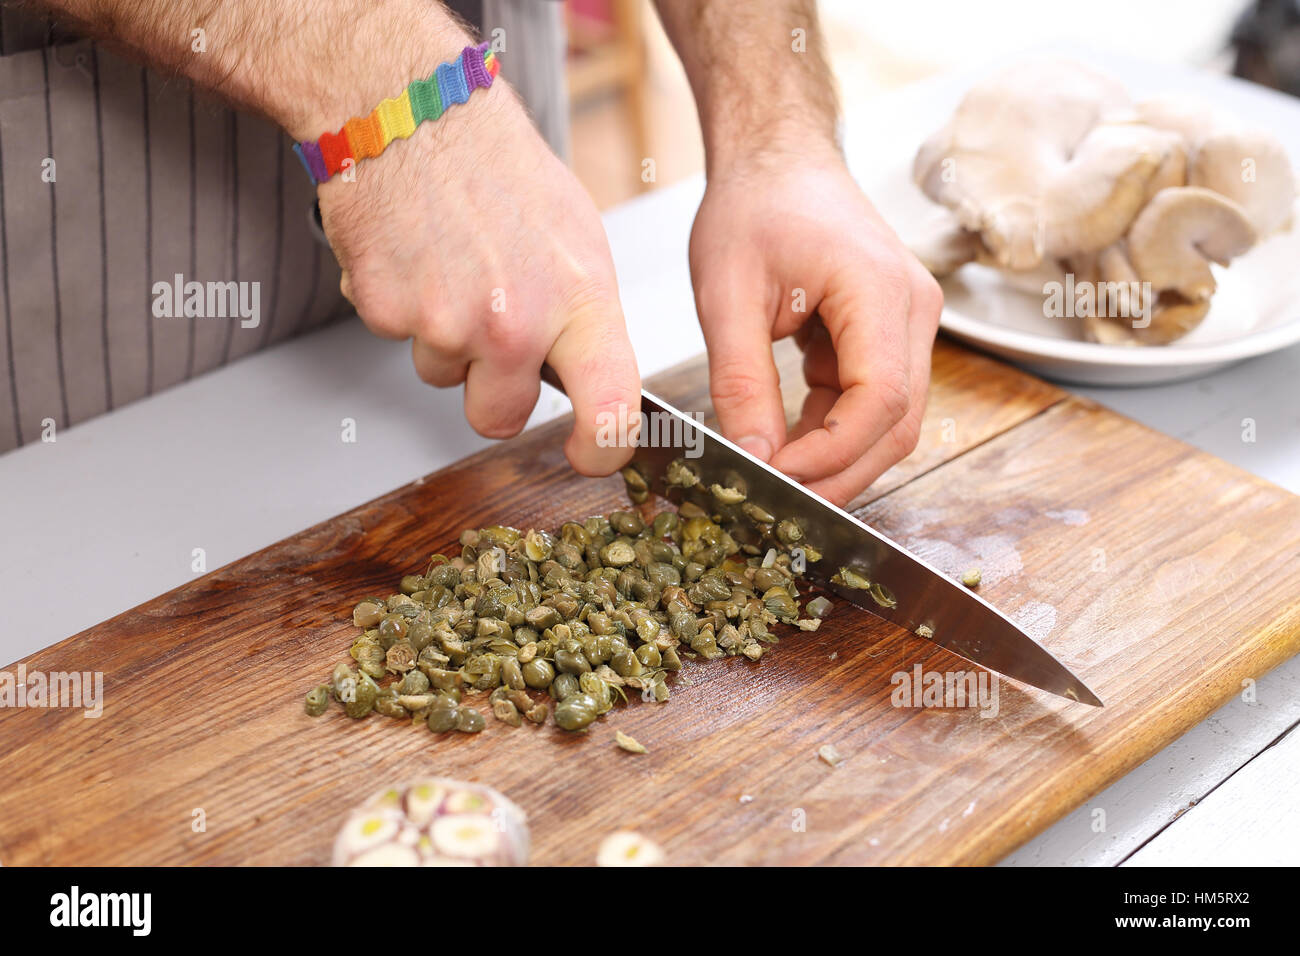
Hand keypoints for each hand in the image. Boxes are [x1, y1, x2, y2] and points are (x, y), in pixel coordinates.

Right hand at [317, 81, 640, 475]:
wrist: (413, 110)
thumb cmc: (499, 165)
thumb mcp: (577, 239)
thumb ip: (584, 317)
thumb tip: (594, 377)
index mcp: (579, 301)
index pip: (611, 410)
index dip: (603, 450)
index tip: (592, 455)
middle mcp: (516, 322)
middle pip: (500, 419)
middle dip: (492, 390)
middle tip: (490, 327)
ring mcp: (447, 322)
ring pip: (443, 376)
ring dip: (443, 339)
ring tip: (451, 265)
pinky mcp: (387, 312)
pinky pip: (397, 339)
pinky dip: (401, 306)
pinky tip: (416, 256)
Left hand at [688, 148, 942, 505]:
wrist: (777, 159)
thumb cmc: (753, 207)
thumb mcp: (726, 296)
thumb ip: (741, 382)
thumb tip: (755, 460)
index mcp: (879, 290)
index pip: (881, 399)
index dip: (833, 452)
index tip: (777, 478)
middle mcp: (912, 310)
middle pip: (899, 423)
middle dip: (840, 473)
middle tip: (780, 508)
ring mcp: (907, 324)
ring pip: (890, 421)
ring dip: (838, 458)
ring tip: (777, 483)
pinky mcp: (886, 335)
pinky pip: (871, 402)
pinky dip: (832, 432)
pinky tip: (787, 446)